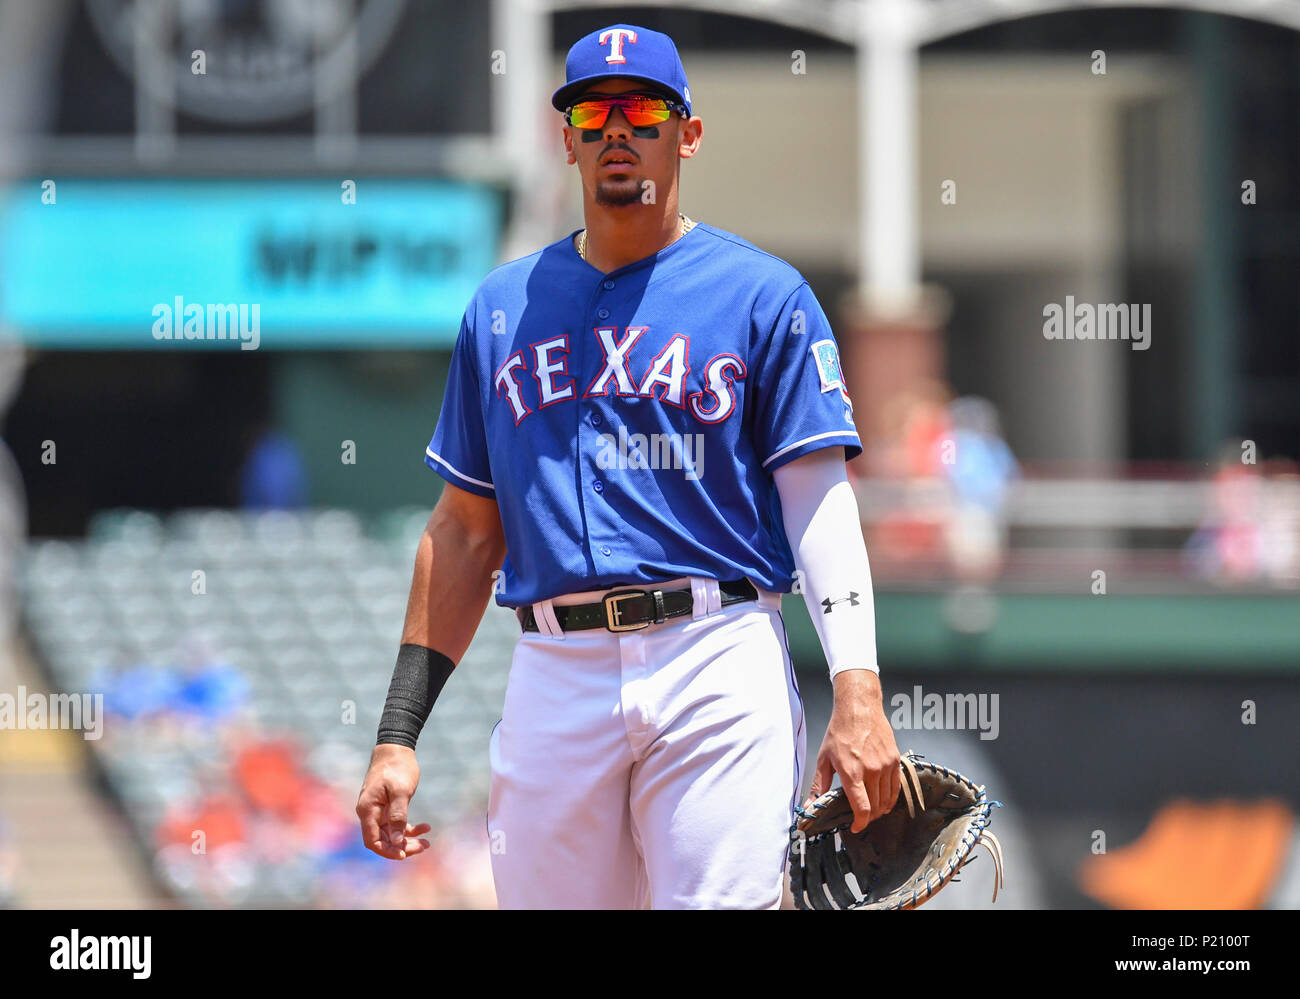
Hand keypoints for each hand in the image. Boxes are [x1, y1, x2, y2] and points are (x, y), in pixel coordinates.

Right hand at [356, 743, 430, 859]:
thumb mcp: (401, 791)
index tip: (404, 855)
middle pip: (382, 840)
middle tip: (423, 847)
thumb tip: (396, 841)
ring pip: (390, 834)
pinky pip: (395, 823)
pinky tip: (425, 827)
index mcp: (367, 810)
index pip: (372, 841)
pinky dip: (409, 828)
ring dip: (407, 840)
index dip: (387, 851)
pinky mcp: (386, 806)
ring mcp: (377, 810)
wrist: (396, 748)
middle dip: (402, 847)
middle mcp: (369, 812)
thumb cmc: (397, 768)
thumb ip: (398, 816)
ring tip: (427, 842)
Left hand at [805, 669, 900, 833]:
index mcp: (852, 772)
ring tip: (871, 811)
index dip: (860, 823)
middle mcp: (871, 771)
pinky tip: (884, 801)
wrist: (859, 709)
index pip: (862, 808)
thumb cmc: (839, 732)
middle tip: (860, 818)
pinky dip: (890, 798)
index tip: (855, 828)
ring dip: (879, 810)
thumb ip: (819, 785)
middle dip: (867, 818)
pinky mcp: (895, 760)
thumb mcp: (824, 758)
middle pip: (875, 807)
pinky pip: (896, 787)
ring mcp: (886, 766)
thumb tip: (811, 806)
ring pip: (887, 800)